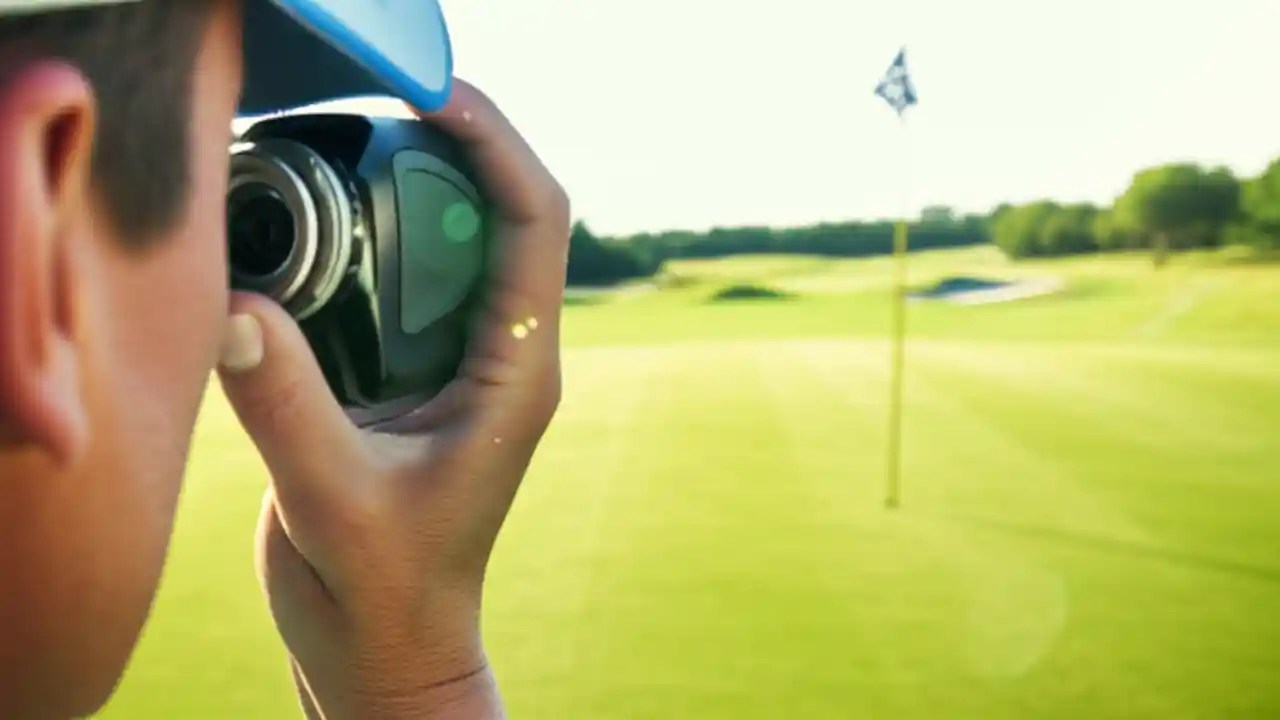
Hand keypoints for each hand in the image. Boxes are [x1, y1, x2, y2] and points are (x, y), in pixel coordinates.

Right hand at [215, 79, 569, 718]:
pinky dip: (351, 246)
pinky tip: (296, 241)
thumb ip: (287, 406)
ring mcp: (453, 363)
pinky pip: (391, 284)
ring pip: (442, 243)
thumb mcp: (335, 502)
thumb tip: (237, 305)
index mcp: (517, 375)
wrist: (385, 646)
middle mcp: (498, 357)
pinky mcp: (406, 376)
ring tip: (326, 161)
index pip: (532, 224)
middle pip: (492, 214)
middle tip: (359, 117)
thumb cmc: (385, 593)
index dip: (496, 144)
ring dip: (393, 194)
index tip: (433, 98)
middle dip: (438, 152)